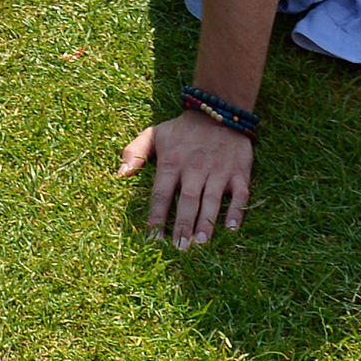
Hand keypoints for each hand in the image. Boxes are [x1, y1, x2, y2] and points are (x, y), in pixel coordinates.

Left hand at [119, 113, 253, 246]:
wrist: (219, 111)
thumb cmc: (183, 130)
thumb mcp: (155, 134)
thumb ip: (135, 152)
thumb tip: (120, 174)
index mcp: (172, 162)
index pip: (161, 195)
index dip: (157, 218)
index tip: (152, 240)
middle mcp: (195, 169)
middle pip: (187, 202)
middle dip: (182, 227)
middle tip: (179, 250)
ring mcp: (219, 171)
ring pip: (211, 201)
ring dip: (206, 223)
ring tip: (200, 245)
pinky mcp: (239, 172)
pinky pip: (240, 195)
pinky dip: (236, 211)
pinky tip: (231, 229)